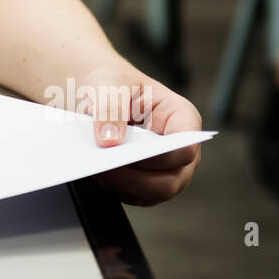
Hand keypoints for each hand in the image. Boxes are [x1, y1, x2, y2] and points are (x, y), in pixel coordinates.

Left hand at [77, 65, 201, 206]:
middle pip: (170, 180)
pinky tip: (96, 169)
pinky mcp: (146, 182)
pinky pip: (134, 195)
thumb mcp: (110, 83)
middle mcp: (180, 148)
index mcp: (183, 118)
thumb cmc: (114, 83)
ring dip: (122, 184)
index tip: (127, 154)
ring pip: (152, 193)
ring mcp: (166, 169)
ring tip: (95, 166)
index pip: (183, 148)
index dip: (159, 157)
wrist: (101, 93)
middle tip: (103, 166)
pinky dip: (115, 187)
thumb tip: (110, 141)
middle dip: (135, 178)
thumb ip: (110, 108)